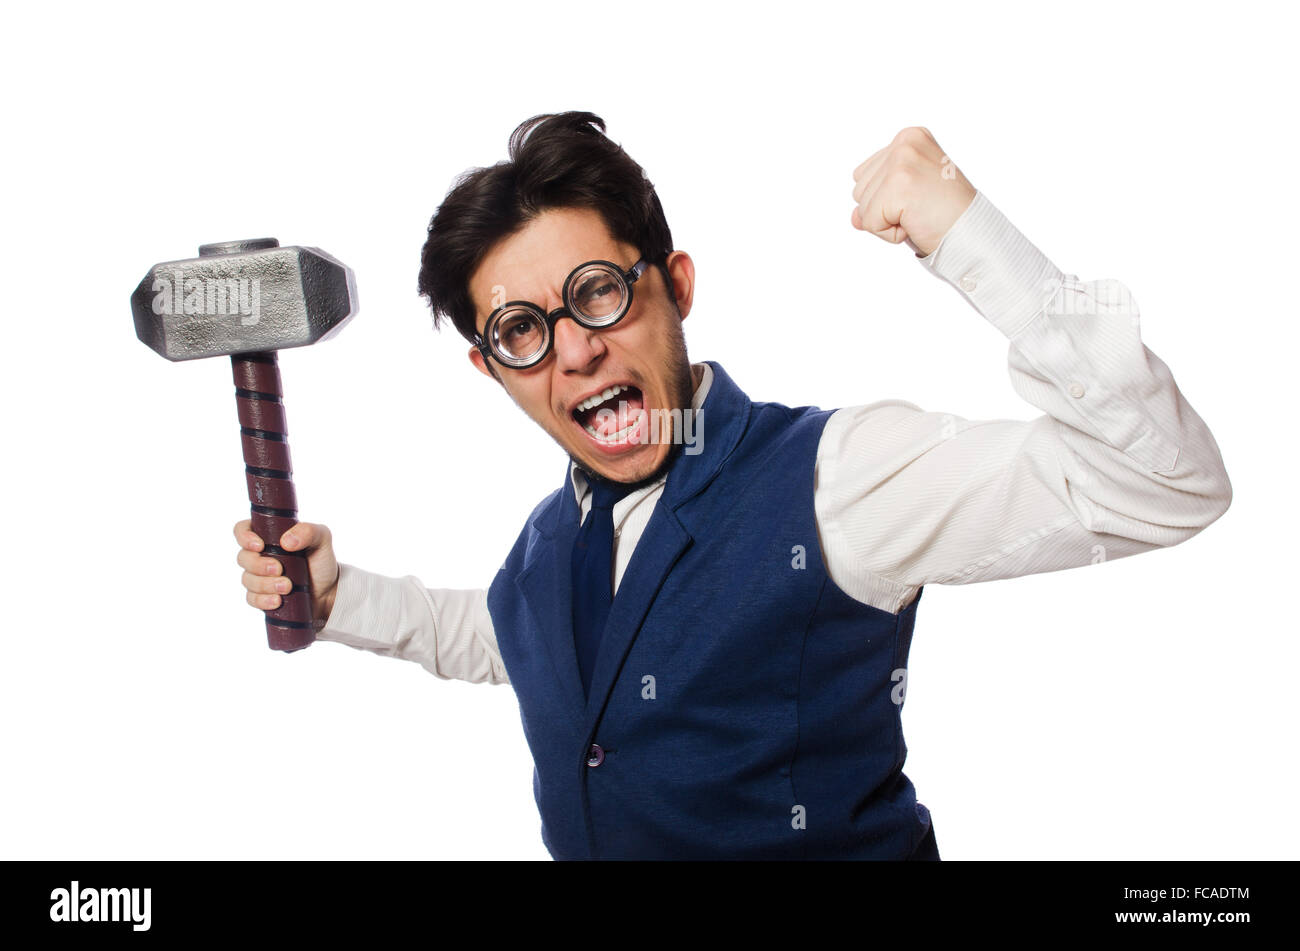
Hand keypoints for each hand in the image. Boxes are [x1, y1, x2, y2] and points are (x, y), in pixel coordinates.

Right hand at [234, 519, 339, 623]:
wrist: (328, 591)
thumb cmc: (321, 561)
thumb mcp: (322, 539)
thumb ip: (308, 531)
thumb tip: (286, 541)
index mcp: (269, 535)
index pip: (242, 529)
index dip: (244, 536)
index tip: (260, 546)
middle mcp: (259, 555)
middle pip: (243, 557)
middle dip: (259, 565)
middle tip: (279, 569)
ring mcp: (258, 576)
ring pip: (247, 579)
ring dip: (265, 584)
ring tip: (287, 586)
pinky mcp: (261, 596)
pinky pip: (252, 598)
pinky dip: (263, 600)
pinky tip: (277, 601)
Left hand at [851, 127, 976, 256]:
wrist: (974, 234)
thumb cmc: (947, 216)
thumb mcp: (907, 199)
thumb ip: (877, 199)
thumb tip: (854, 218)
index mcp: (909, 138)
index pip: (865, 175)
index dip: (887, 199)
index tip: (920, 198)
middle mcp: (904, 143)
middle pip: (859, 189)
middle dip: (885, 210)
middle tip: (921, 209)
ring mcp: (901, 162)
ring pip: (862, 206)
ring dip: (888, 222)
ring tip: (919, 214)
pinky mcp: (899, 185)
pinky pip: (870, 222)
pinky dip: (891, 234)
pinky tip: (917, 223)